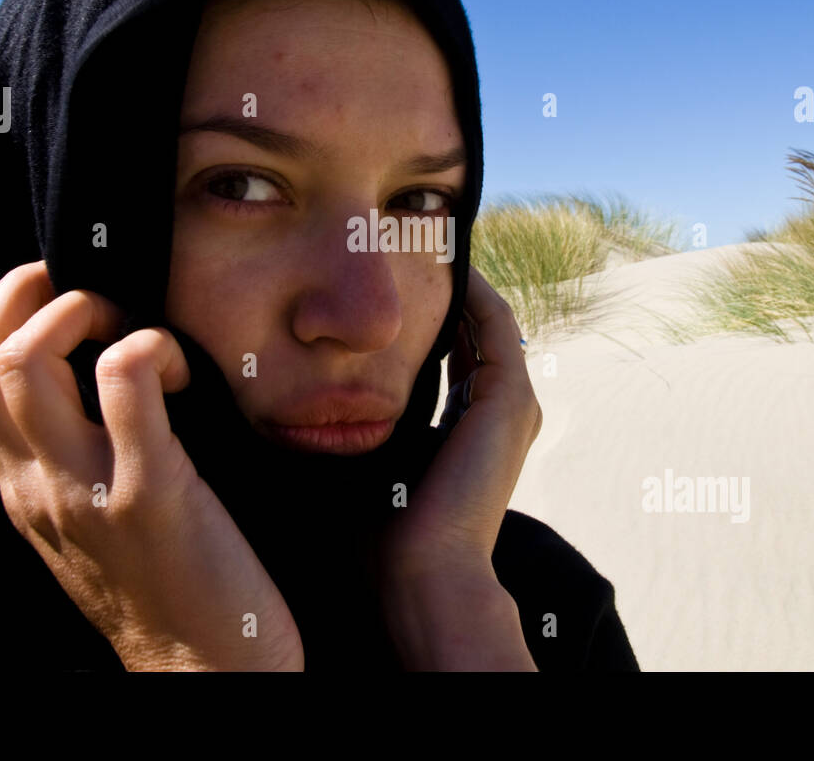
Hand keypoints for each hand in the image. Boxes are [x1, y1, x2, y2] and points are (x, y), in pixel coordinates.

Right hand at [0, 261, 303, 670]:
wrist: (205, 675)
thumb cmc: (164, 588)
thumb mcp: (89, 522)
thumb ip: (70, 458)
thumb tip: (89, 374)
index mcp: (19, 487)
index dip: (3, 307)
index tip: (64, 294)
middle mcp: (34, 486)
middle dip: (34, 289)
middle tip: (103, 298)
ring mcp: (84, 488)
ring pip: (31, 357)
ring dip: (89, 309)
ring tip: (139, 332)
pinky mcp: (149, 493)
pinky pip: (126, 377)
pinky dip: (155, 345)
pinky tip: (186, 374)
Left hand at [373, 266, 542, 667]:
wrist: (425, 571)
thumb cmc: (383, 529)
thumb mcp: (368, 454)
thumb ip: (357, 417)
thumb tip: (303, 385)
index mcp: (468, 428)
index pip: (449, 354)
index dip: (421, 318)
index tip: (384, 283)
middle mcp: (498, 411)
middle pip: (470, 331)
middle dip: (438, 292)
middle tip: (402, 247)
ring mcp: (511, 404)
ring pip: (485, 320)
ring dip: (456, 281)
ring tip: (422, 242)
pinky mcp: (511, 399)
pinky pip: (492, 324)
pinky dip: (471, 291)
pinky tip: (439, 262)